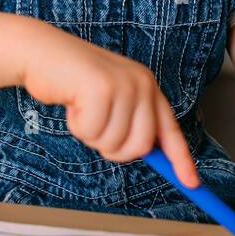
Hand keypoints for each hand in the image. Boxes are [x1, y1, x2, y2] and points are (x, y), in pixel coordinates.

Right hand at [20, 27, 199, 187]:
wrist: (42, 51)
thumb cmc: (73, 80)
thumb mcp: (111, 100)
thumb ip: (131, 122)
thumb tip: (147, 154)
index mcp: (147, 86)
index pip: (170, 130)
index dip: (181, 160)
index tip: (192, 184)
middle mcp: (141, 83)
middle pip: (140, 146)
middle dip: (114, 149)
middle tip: (95, 126)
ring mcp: (123, 84)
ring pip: (113, 143)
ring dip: (90, 135)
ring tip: (81, 108)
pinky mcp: (101, 88)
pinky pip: (91, 132)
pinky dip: (77, 125)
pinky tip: (71, 102)